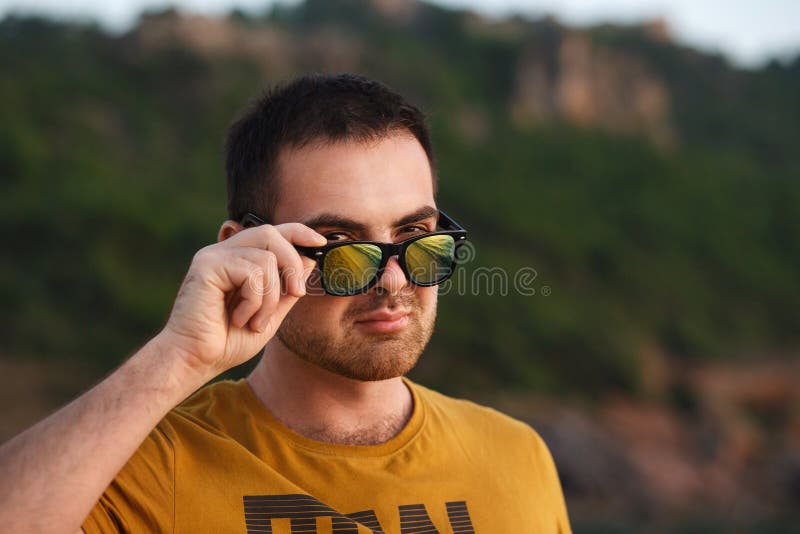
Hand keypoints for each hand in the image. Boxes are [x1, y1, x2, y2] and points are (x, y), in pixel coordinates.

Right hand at [158, 222, 326, 380]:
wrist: (196, 361)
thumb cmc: (228, 341)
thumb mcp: (270, 314)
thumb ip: (287, 289)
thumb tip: (309, 260)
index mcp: (237, 259)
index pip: (271, 231)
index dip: (298, 232)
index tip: (319, 243)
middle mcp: (223, 252)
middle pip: (271, 234)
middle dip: (291, 264)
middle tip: (296, 294)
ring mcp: (213, 256)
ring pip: (265, 258)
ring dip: (271, 296)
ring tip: (257, 320)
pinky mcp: (206, 266)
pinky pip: (251, 273)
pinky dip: (255, 301)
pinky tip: (240, 319)